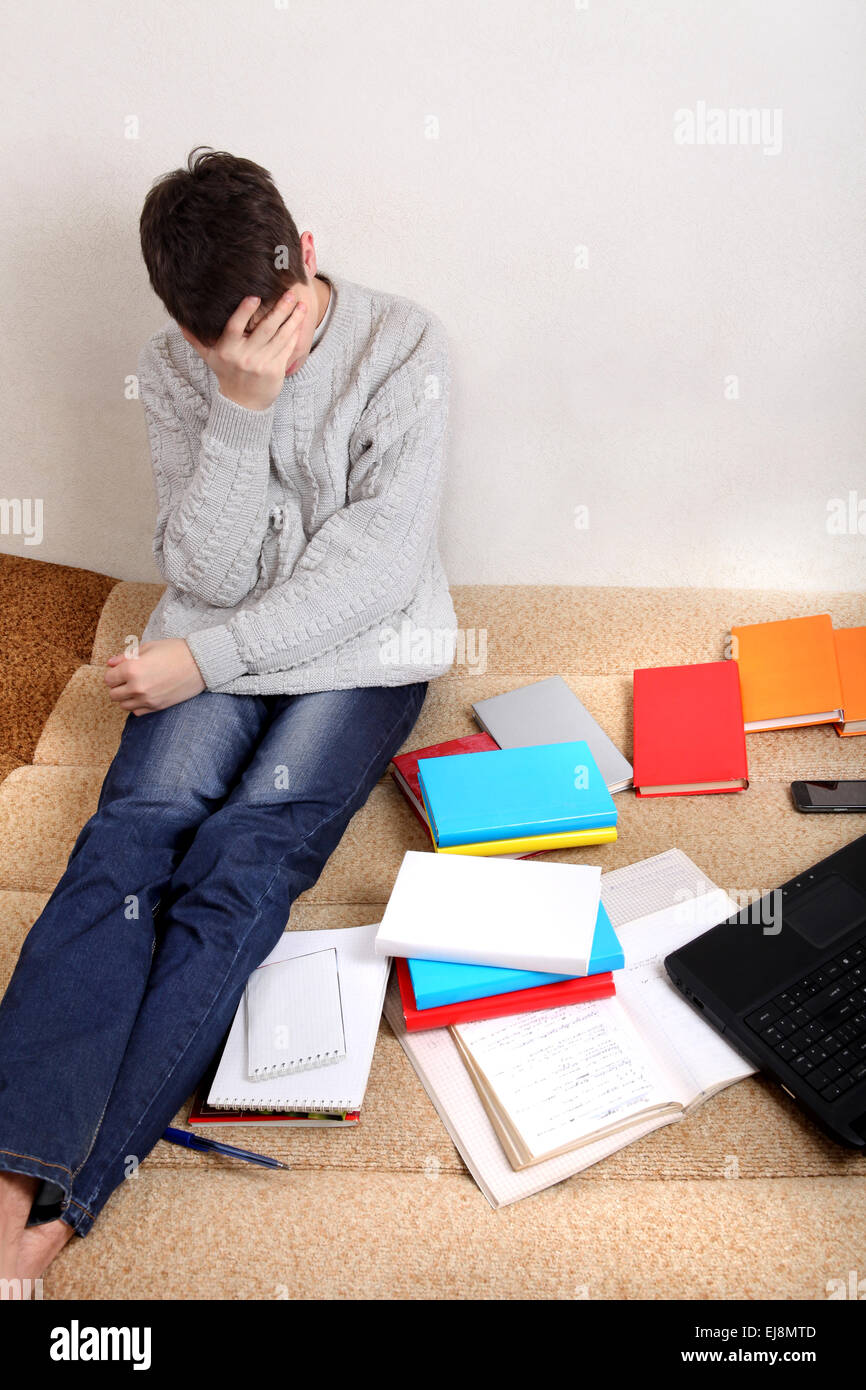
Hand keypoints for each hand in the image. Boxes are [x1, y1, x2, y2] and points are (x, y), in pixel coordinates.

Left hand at [104, 639, 205, 714]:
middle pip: (113, 694)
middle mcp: (137, 687)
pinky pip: (137, 712)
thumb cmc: (175, 651)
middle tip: (128, 678)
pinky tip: (145, 694)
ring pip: (123, 705)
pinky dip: (137, 705)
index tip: (120, 670)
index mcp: (132, 669)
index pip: (108, 679)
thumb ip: (126, 656)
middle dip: (118, 686)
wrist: (200, 663)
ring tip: (137, 687)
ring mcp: (147, 699)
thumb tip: (110, 663)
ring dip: (126, 697)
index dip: (113, 673)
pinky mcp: (157, 707)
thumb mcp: (148, 647)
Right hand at [180, 291, 306, 410]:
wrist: (243, 403)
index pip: (234, 327)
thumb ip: (196, 338)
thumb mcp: (209, 356)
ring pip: (281, 337)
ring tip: (301, 304)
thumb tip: (179, 320)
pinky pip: (287, 348)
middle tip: (290, 292)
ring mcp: (261, 364)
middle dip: (280, 309)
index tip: (255, 296)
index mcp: (227, 351)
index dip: (244, 312)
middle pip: (265, 329)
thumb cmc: (226, 373)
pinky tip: (299, 321)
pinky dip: (294, 333)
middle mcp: (244, 357)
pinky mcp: (276, 370)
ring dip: (293, 319)